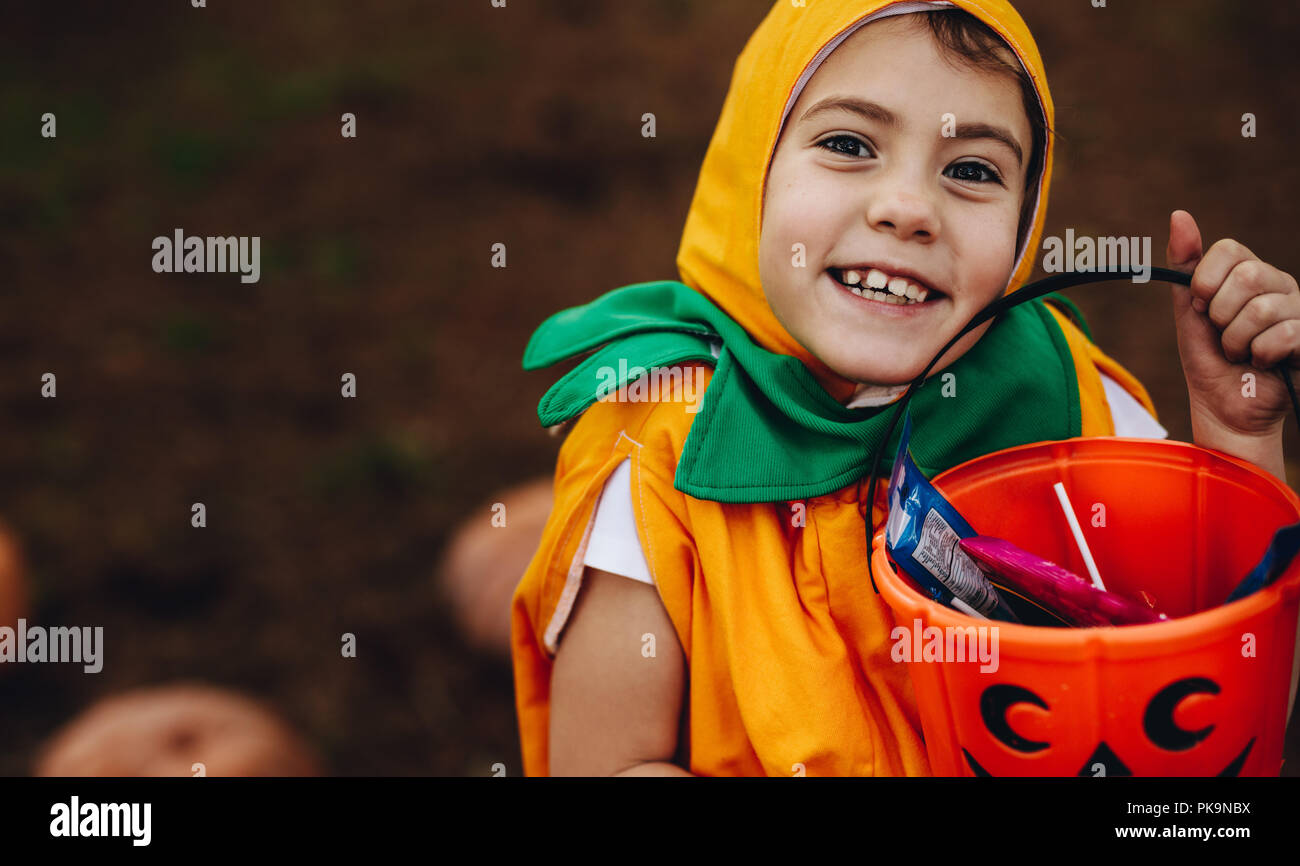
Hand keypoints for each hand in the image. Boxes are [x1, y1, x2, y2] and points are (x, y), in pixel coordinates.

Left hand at [1167, 209, 1299, 438]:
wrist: (1225, 408)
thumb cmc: (1209, 360)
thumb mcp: (1189, 312)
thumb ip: (1185, 267)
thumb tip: (1179, 215)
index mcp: (1251, 274)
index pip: (1230, 249)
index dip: (1206, 281)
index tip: (1201, 307)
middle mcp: (1281, 285)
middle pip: (1249, 275)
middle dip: (1220, 314)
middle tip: (1222, 334)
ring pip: (1263, 309)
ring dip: (1237, 341)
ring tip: (1241, 353)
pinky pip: (1284, 334)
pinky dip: (1261, 354)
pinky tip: (1263, 362)